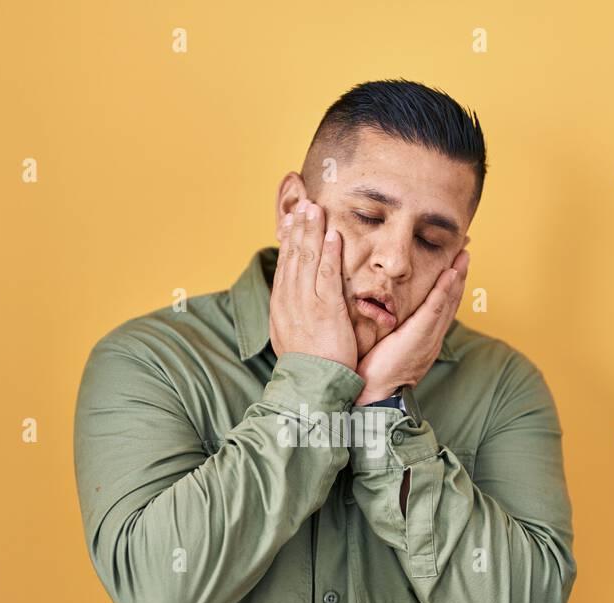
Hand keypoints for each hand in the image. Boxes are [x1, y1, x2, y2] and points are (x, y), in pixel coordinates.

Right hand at [269, 200, 357, 370]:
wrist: (311, 387)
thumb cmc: (307, 367)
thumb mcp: (291, 338)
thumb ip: (293, 316)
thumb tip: (293, 304)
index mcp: (280, 307)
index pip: (284, 266)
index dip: (288, 241)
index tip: (292, 220)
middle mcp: (289, 301)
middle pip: (293, 257)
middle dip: (299, 228)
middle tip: (304, 203)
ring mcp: (306, 304)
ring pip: (307, 260)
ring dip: (312, 232)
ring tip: (316, 209)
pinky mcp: (325, 310)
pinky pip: (327, 275)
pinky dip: (329, 253)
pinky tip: (333, 235)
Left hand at [353, 248, 469, 404]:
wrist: (375, 393)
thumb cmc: (374, 373)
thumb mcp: (386, 345)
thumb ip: (391, 329)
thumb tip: (382, 313)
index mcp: (425, 338)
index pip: (441, 307)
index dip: (450, 286)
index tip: (454, 265)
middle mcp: (433, 337)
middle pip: (451, 301)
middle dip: (459, 275)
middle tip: (465, 251)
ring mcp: (429, 337)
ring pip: (448, 301)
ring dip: (457, 277)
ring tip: (463, 254)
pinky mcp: (420, 336)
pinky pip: (435, 309)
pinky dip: (444, 290)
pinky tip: (450, 273)